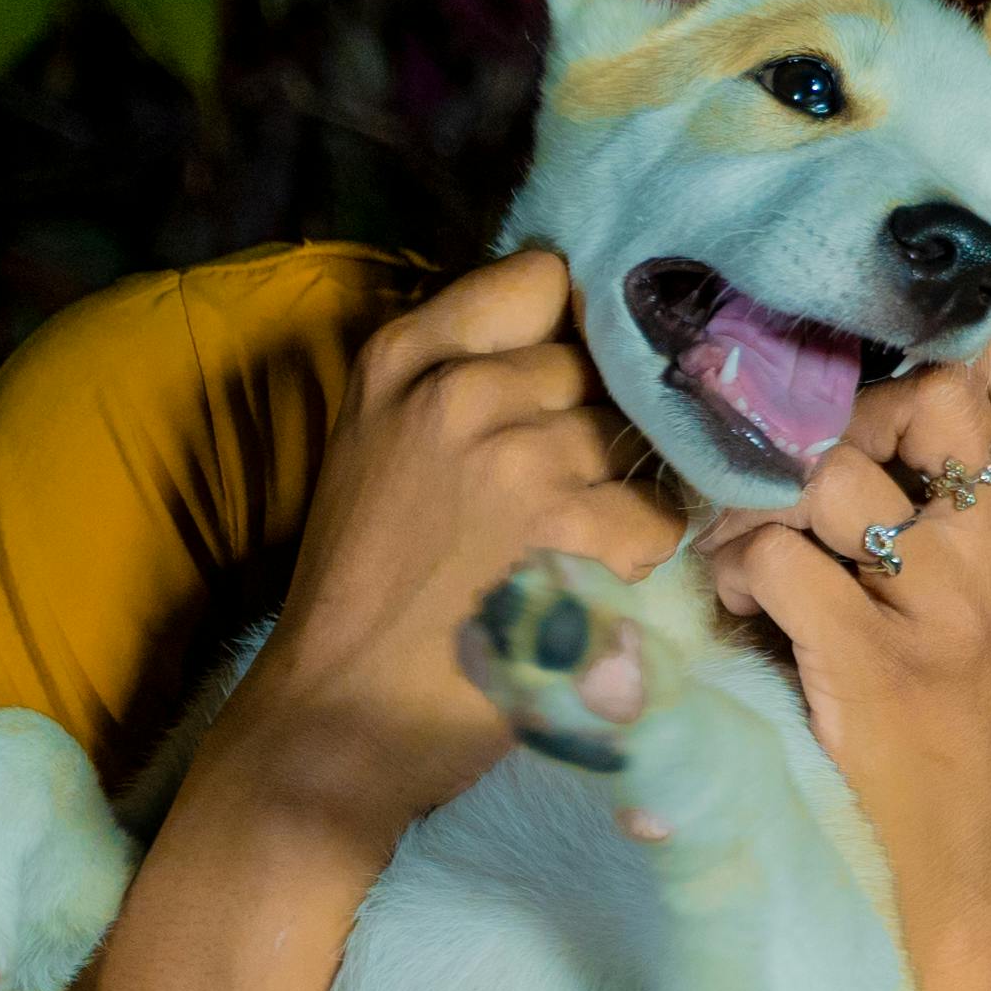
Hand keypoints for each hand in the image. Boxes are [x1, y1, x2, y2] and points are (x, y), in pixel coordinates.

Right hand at [213, 248, 684, 856]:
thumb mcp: (381, 449)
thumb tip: (582, 339)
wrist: (338, 713)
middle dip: (607, 423)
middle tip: (580, 490)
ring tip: (580, 546)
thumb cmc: (368, 591)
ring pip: (631, 439)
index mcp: (403, 358)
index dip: (584, 323)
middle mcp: (455, 388)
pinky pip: (652, 515)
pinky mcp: (557, 526)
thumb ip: (463, 377)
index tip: (589, 372)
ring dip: (628, 494)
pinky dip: (641, 558)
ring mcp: (509, 452)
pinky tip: (593, 587)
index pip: (542, 277)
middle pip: (600, 364)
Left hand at [715, 333, 990, 940]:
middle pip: (935, 395)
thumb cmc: (934, 738)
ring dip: (757, 508)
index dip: (987, 364)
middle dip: (840, 421)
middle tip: (798, 490)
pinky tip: (742, 613)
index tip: (911, 419)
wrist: (946, 873)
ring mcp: (942, 611)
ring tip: (746, 560)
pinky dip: (737, 576)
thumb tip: (835, 433)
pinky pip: (781, 562)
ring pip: (832, 477)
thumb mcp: (968, 616)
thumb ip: (937, 527)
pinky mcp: (876, 668)